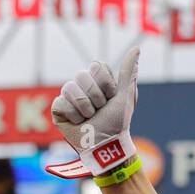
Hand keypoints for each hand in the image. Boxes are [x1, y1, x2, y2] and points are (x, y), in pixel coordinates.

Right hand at [50, 46, 139, 173]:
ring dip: (86, 108)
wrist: (106, 144)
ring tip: (90, 118)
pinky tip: (79, 122)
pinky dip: (74, 115)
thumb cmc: (117, 122)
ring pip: (70, 88)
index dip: (106, 84)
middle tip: (100, 110)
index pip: (97, 66)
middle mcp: (81, 85)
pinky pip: (61, 102)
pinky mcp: (58, 109)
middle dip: (96, 97)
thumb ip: (128, 71)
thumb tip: (136, 49)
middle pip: (82, 75)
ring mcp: (68, 96)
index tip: (111, 98)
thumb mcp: (125, 95)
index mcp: (96, 79)